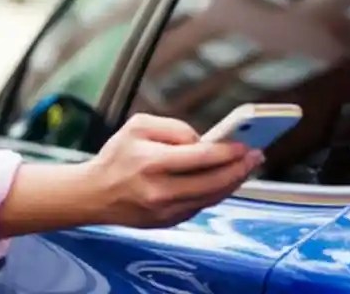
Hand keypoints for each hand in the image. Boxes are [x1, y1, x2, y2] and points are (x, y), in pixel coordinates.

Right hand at [79, 113, 262, 228]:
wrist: (93, 194)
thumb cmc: (116, 157)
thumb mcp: (137, 126)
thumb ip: (173, 127)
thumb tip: (202, 141)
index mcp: (152, 163)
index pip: (201, 158)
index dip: (228, 152)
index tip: (245, 146)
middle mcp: (160, 191)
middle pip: (214, 182)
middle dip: (239, 169)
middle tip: (255, 157)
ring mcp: (166, 211)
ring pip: (212, 197)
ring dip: (233, 182)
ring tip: (245, 168)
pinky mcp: (168, 222)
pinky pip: (200, 206)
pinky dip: (215, 192)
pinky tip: (223, 180)